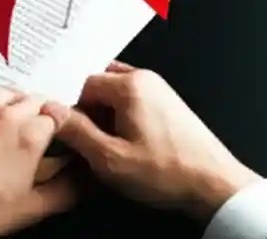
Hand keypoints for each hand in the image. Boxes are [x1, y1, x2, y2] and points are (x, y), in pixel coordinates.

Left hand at [0, 82, 76, 238]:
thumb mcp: (34, 207)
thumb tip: (86, 173)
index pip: (55, 114)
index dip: (54, 127)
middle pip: (29, 99)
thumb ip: (68, 185)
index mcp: (27, 135)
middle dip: (31, 116)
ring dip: (2, 103)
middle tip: (21, 137)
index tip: (47, 135)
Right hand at [44, 61, 259, 218]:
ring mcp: (160, 92)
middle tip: (93, 142)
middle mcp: (146, 81)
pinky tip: (129, 147)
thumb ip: (76, 132)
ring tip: (113, 147)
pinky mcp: (168, 106)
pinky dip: (124, 121)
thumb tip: (52, 112)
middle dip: (91, 113)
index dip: (74, 112)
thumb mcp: (110, 158)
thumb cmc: (170, 173)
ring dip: (108, 118)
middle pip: (100, 85)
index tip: (76, 135)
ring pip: (117, 96)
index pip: (83, 84)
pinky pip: (134, 103)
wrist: (214, 185)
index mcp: (131, 86)